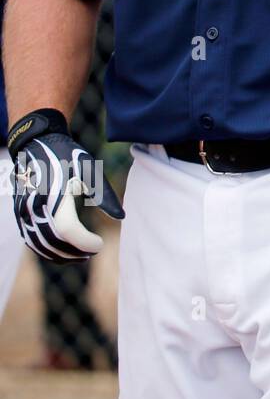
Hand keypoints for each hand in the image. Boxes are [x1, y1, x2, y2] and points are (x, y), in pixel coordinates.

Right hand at [8, 109, 123, 262]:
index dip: (85, 242)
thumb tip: (121, 217)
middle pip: (54, 242)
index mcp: (54, 194)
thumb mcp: (90, 169)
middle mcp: (35, 206)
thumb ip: (104, 195)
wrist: (35, 143)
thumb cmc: (67, 155)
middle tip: (95, 251)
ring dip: (61, 255)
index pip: (69, 230)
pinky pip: (31, 239)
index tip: (101, 243)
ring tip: (82, 255)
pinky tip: (65, 250)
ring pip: (40, 244)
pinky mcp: (20, 214)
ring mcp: (24, 212)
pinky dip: (47, 250)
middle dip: (76, 252)